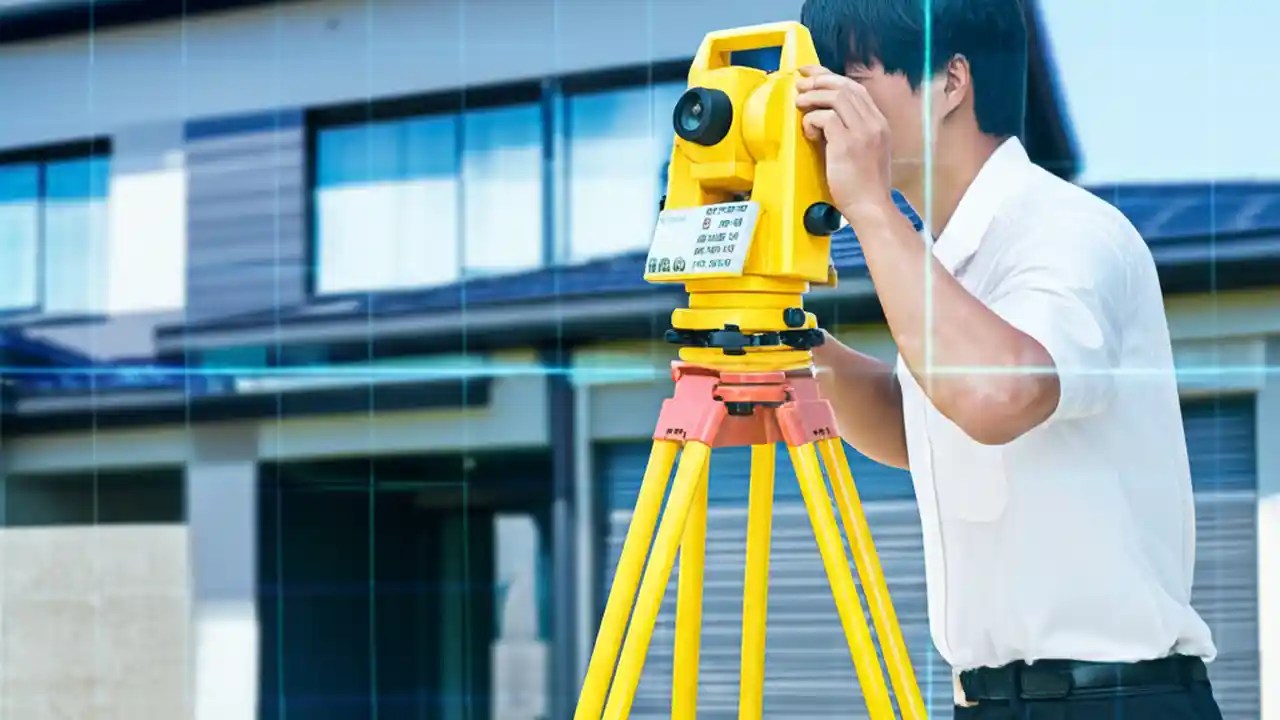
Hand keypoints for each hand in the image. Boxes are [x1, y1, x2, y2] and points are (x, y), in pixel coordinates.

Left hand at [795, 65, 895, 224]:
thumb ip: (851, 132)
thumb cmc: (863, 186)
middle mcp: (874, 123)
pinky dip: (812, 120)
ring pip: (836, 97)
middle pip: (846, 87)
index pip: (856, 89)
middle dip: (820, 80)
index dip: (832, 77)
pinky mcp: (847, 144)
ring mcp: (863, 132)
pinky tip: (808, 133)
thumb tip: (824, 116)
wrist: (870, 207)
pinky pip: (825, 118)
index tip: (812, 74)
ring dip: (813, 97)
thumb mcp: (863, 152)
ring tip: (799, 104)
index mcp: (879, 124)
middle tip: (800, 84)